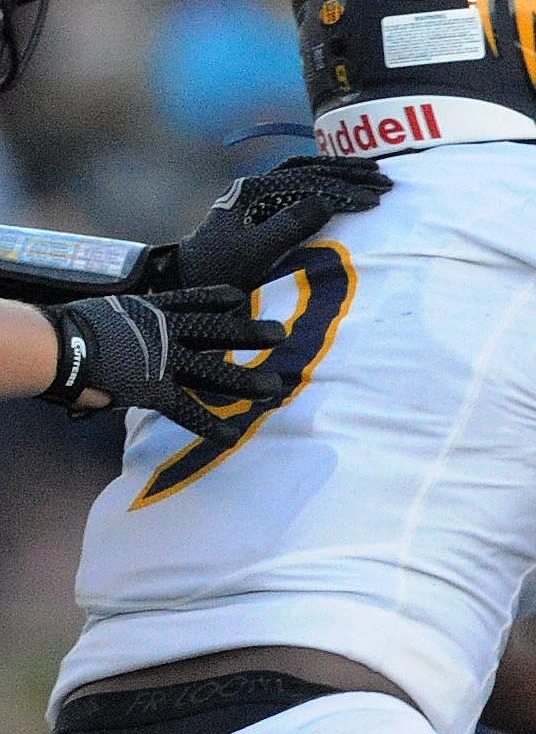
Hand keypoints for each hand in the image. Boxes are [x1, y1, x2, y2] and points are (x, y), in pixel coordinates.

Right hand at [40, 282, 286, 435]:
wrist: (56, 346)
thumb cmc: (69, 328)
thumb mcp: (106, 312)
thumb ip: (125, 319)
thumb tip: (124, 324)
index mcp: (150, 310)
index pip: (192, 300)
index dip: (218, 297)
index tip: (240, 296)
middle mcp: (165, 332)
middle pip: (217, 330)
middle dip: (251, 333)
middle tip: (281, 334)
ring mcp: (163, 360)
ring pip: (214, 371)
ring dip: (246, 381)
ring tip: (274, 388)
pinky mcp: (154, 389)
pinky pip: (189, 410)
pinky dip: (211, 425)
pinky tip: (232, 437)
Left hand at [169, 154, 391, 292]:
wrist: (187, 282)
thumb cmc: (219, 272)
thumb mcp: (254, 253)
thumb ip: (288, 226)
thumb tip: (327, 202)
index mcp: (253, 191)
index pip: (306, 180)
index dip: (342, 188)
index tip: (373, 199)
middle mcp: (255, 187)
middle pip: (307, 168)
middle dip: (347, 172)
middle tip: (384, 179)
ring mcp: (258, 196)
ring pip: (303, 173)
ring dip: (338, 173)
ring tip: (370, 175)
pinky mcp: (262, 209)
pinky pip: (299, 185)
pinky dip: (325, 182)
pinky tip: (343, 185)